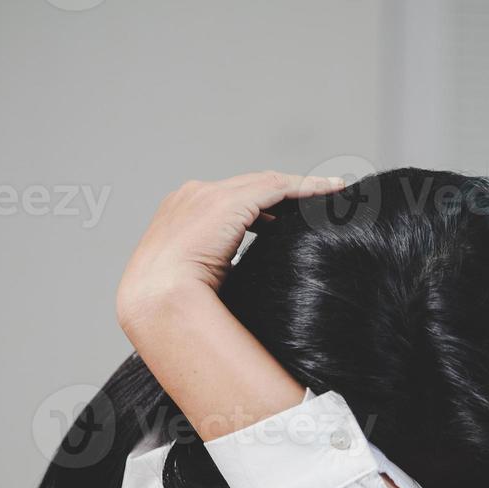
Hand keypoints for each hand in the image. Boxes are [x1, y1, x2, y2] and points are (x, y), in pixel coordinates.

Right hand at [116, 171, 344, 328]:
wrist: (158, 299)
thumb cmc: (172, 304)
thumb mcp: (197, 279)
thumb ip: (216, 268)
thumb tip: (240, 280)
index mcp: (178, 212)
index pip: (228, 201)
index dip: (258, 210)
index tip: (278, 222)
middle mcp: (192, 195)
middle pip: (249, 187)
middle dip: (283, 195)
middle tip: (314, 204)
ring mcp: (209, 195)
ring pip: (268, 183)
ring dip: (301, 188)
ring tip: (330, 193)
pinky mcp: (230, 202)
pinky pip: (279, 188)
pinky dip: (306, 188)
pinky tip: (330, 191)